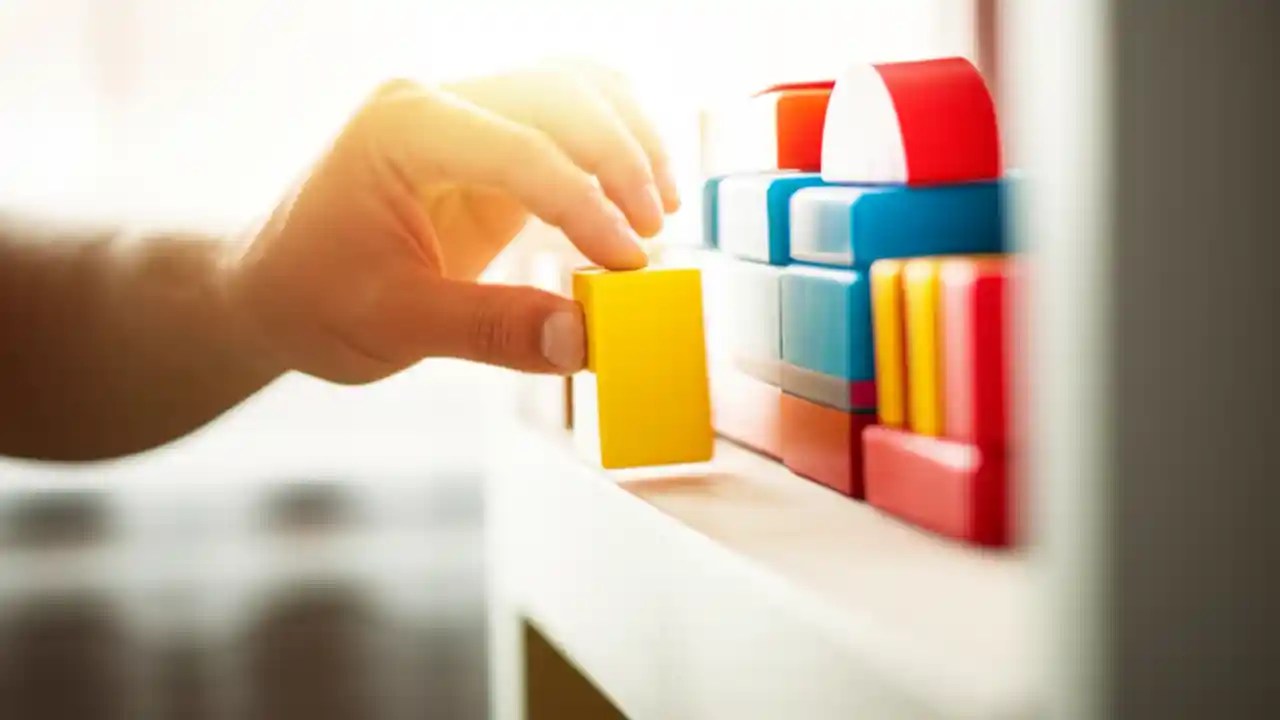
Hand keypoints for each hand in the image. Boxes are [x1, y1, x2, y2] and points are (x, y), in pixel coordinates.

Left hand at [225, 67, 678, 383]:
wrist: (273, 285)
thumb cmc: (312, 298)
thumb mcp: (395, 325)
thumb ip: (493, 331)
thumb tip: (586, 339)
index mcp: (398, 131)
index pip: (519, 149)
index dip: (585, 204)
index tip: (627, 263)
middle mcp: (432, 102)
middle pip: (559, 95)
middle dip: (620, 159)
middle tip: (651, 234)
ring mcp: (462, 112)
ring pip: (572, 86)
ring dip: (628, 136)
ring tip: (659, 206)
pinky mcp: (486, 138)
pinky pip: (564, 110)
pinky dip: (611, 135)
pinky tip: (637, 183)